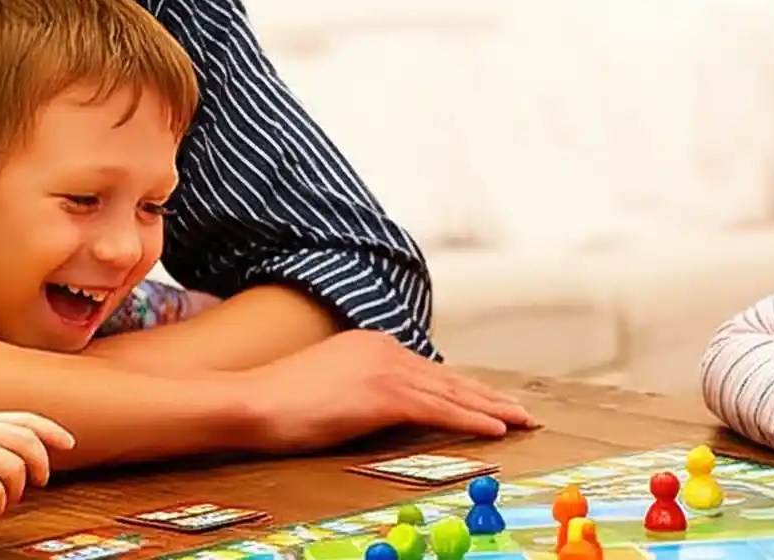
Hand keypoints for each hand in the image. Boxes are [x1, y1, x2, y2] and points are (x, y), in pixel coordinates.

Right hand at [237, 330, 535, 451]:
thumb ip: (362, 388)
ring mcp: (385, 368)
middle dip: (488, 396)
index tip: (489, 400)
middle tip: (521, 411)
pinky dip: (472, 420)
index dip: (463, 387)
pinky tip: (496, 429)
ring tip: (521, 421)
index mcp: (371, 344)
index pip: (430, 369)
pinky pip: (439, 409)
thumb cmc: (278, 403)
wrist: (251, 401)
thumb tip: (384, 407)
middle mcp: (384, 348)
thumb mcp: (329, 386)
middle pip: (449, 377)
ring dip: (492, 408)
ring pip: (451, 391)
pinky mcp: (383, 392)